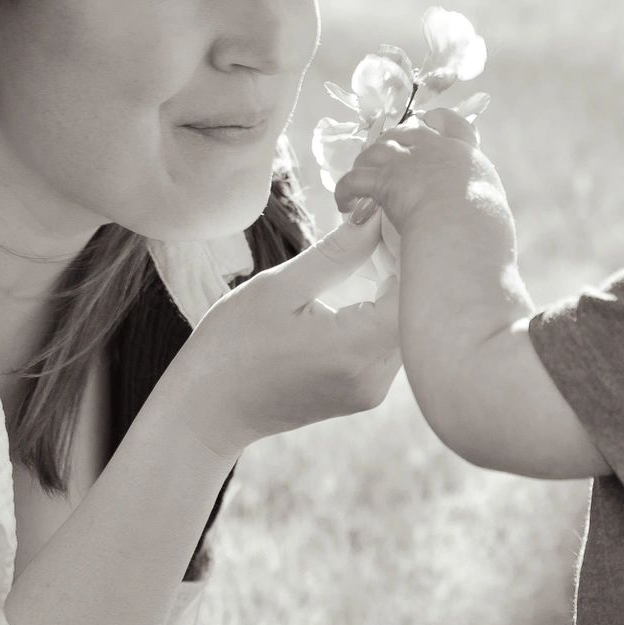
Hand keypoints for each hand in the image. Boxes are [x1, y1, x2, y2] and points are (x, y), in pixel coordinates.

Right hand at [158, 209, 401, 460]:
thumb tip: (376, 214)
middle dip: (403, 262)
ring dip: (393, 287)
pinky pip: (388, 344)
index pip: (413, 285)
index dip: (407, 244)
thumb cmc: (232, 346)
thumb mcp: (280, 288)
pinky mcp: (364, 395)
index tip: (385, 213)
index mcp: (356, 347)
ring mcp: (372, 391)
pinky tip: (359, 288)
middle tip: (376, 224)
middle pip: (415, 307)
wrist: (208, 411)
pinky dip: (381, 312)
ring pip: (405, 325)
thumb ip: (337, 252)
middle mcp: (375, 376)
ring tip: (367, 250)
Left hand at [330, 106, 489, 235]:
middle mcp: (433, 149)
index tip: (426, 122)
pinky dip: (345, 191)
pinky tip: (344, 204)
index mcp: (464, 154)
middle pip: (404, 132)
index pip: (451, 123)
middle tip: (382, 160)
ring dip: (364, 164)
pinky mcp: (383, 180)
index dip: (435, 120)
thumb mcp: (490, 203)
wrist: (461, 224)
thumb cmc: (483, 224)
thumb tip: (477, 219)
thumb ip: (478, 200)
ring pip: (375, 151)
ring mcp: (406, 162)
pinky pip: (354, 180)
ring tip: (360, 182)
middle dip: (390, 142)